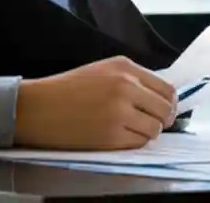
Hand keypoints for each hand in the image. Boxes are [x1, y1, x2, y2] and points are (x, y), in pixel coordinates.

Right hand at [13, 56, 178, 149]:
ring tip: (132, 130)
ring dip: (149, 132)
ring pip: (155, 129)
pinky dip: (135, 142)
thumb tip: (160, 97)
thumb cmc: (68, 89)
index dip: (170, 103)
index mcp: (125, 67)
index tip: (166, 110)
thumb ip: (133, 79)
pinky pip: (139, 143)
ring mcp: (119, 112)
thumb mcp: (103, 70)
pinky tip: (121, 136)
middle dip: (164, 120)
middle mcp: (126, 87)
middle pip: (166, 109)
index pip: (167, 88)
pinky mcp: (111, 136)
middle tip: (154, 124)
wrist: (39, 107)